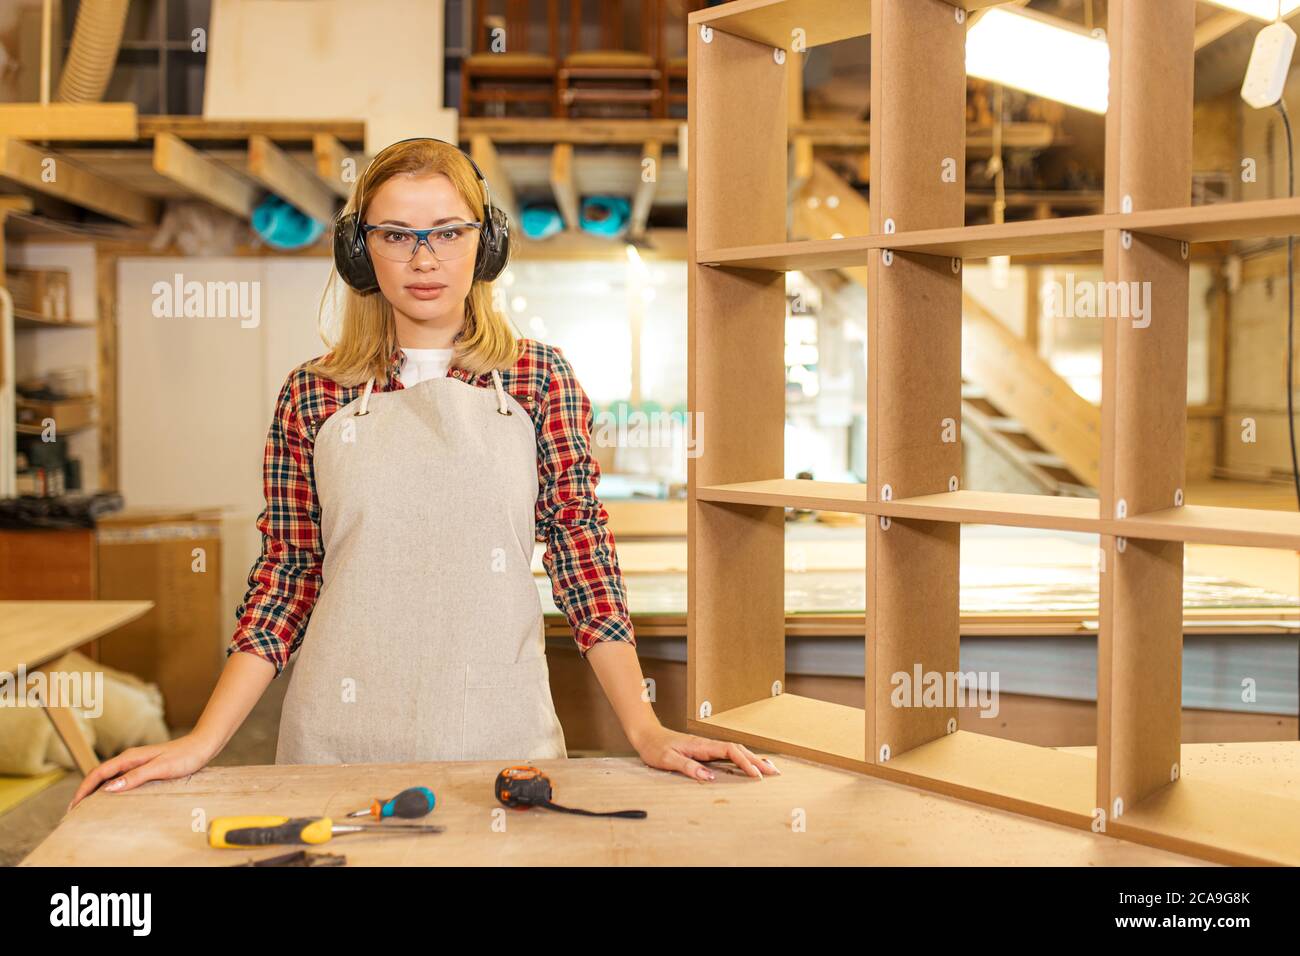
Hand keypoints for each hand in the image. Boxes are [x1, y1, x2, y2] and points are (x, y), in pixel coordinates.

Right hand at [67, 733, 216, 811]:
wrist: (201, 746)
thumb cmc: (184, 756)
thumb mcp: (160, 768)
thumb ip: (135, 776)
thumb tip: (109, 787)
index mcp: (130, 757)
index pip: (98, 773)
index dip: (83, 789)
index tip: (74, 805)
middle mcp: (130, 758)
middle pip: (99, 775)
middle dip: (84, 791)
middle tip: (74, 811)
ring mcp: (136, 762)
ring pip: (108, 777)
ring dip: (95, 790)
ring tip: (86, 807)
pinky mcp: (144, 767)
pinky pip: (120, 778)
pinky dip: (109, 788)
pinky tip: (110, 798)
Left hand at [631, 724, 780, 782]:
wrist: (646, 735)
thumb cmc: (655, 747)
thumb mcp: (668, 760)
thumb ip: (688, 767)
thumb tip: (709, 776)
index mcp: (701, 745)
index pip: (730, 751)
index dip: (745, 762)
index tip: (756, 775)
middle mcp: (707, 744)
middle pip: (739, 750)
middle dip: (757, 761)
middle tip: (774, 772)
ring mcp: (707, 747)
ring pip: (736, 751)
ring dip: (753, 759)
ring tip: (769, 768)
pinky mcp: (705, 750)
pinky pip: (728, 754)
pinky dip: (742, 758)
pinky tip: (748, 763)